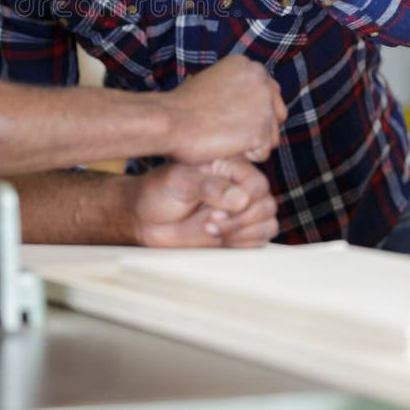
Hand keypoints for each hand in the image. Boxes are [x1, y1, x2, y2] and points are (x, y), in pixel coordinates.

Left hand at [131, 158, 277, 247]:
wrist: (142, 218)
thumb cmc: (156, 192)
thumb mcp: (178, 182)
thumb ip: (208, 187)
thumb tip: (241, 199)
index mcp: (227, 166)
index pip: (257, 184)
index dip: (244, 202)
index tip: (215, 213)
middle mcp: (236, 186)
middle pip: (266, 204)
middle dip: (242, 221)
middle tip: (211, 224)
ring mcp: (238, 209)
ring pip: (267, 222)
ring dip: (244, 233)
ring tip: (211, 231)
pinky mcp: (235, 230)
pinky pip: (260, 237)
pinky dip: (245, 243)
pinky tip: (219, 240)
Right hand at [165, 55, 285, 164]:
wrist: (170, 120)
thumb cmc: (184, 107)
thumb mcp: (214, 82)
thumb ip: (237, 86)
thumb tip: (250, 101)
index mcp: (249, 66)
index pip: (268, 93)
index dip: (252, 111)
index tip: (231, 118)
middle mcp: (261, 80)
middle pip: (276, 113)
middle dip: (259, 126)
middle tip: (230, 132)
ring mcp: (264, 105)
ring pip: (272, 135)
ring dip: (252, 143)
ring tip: (225, 138)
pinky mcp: (261, 131)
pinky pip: (263, 152)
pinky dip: (246, 156)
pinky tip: (226, 146)